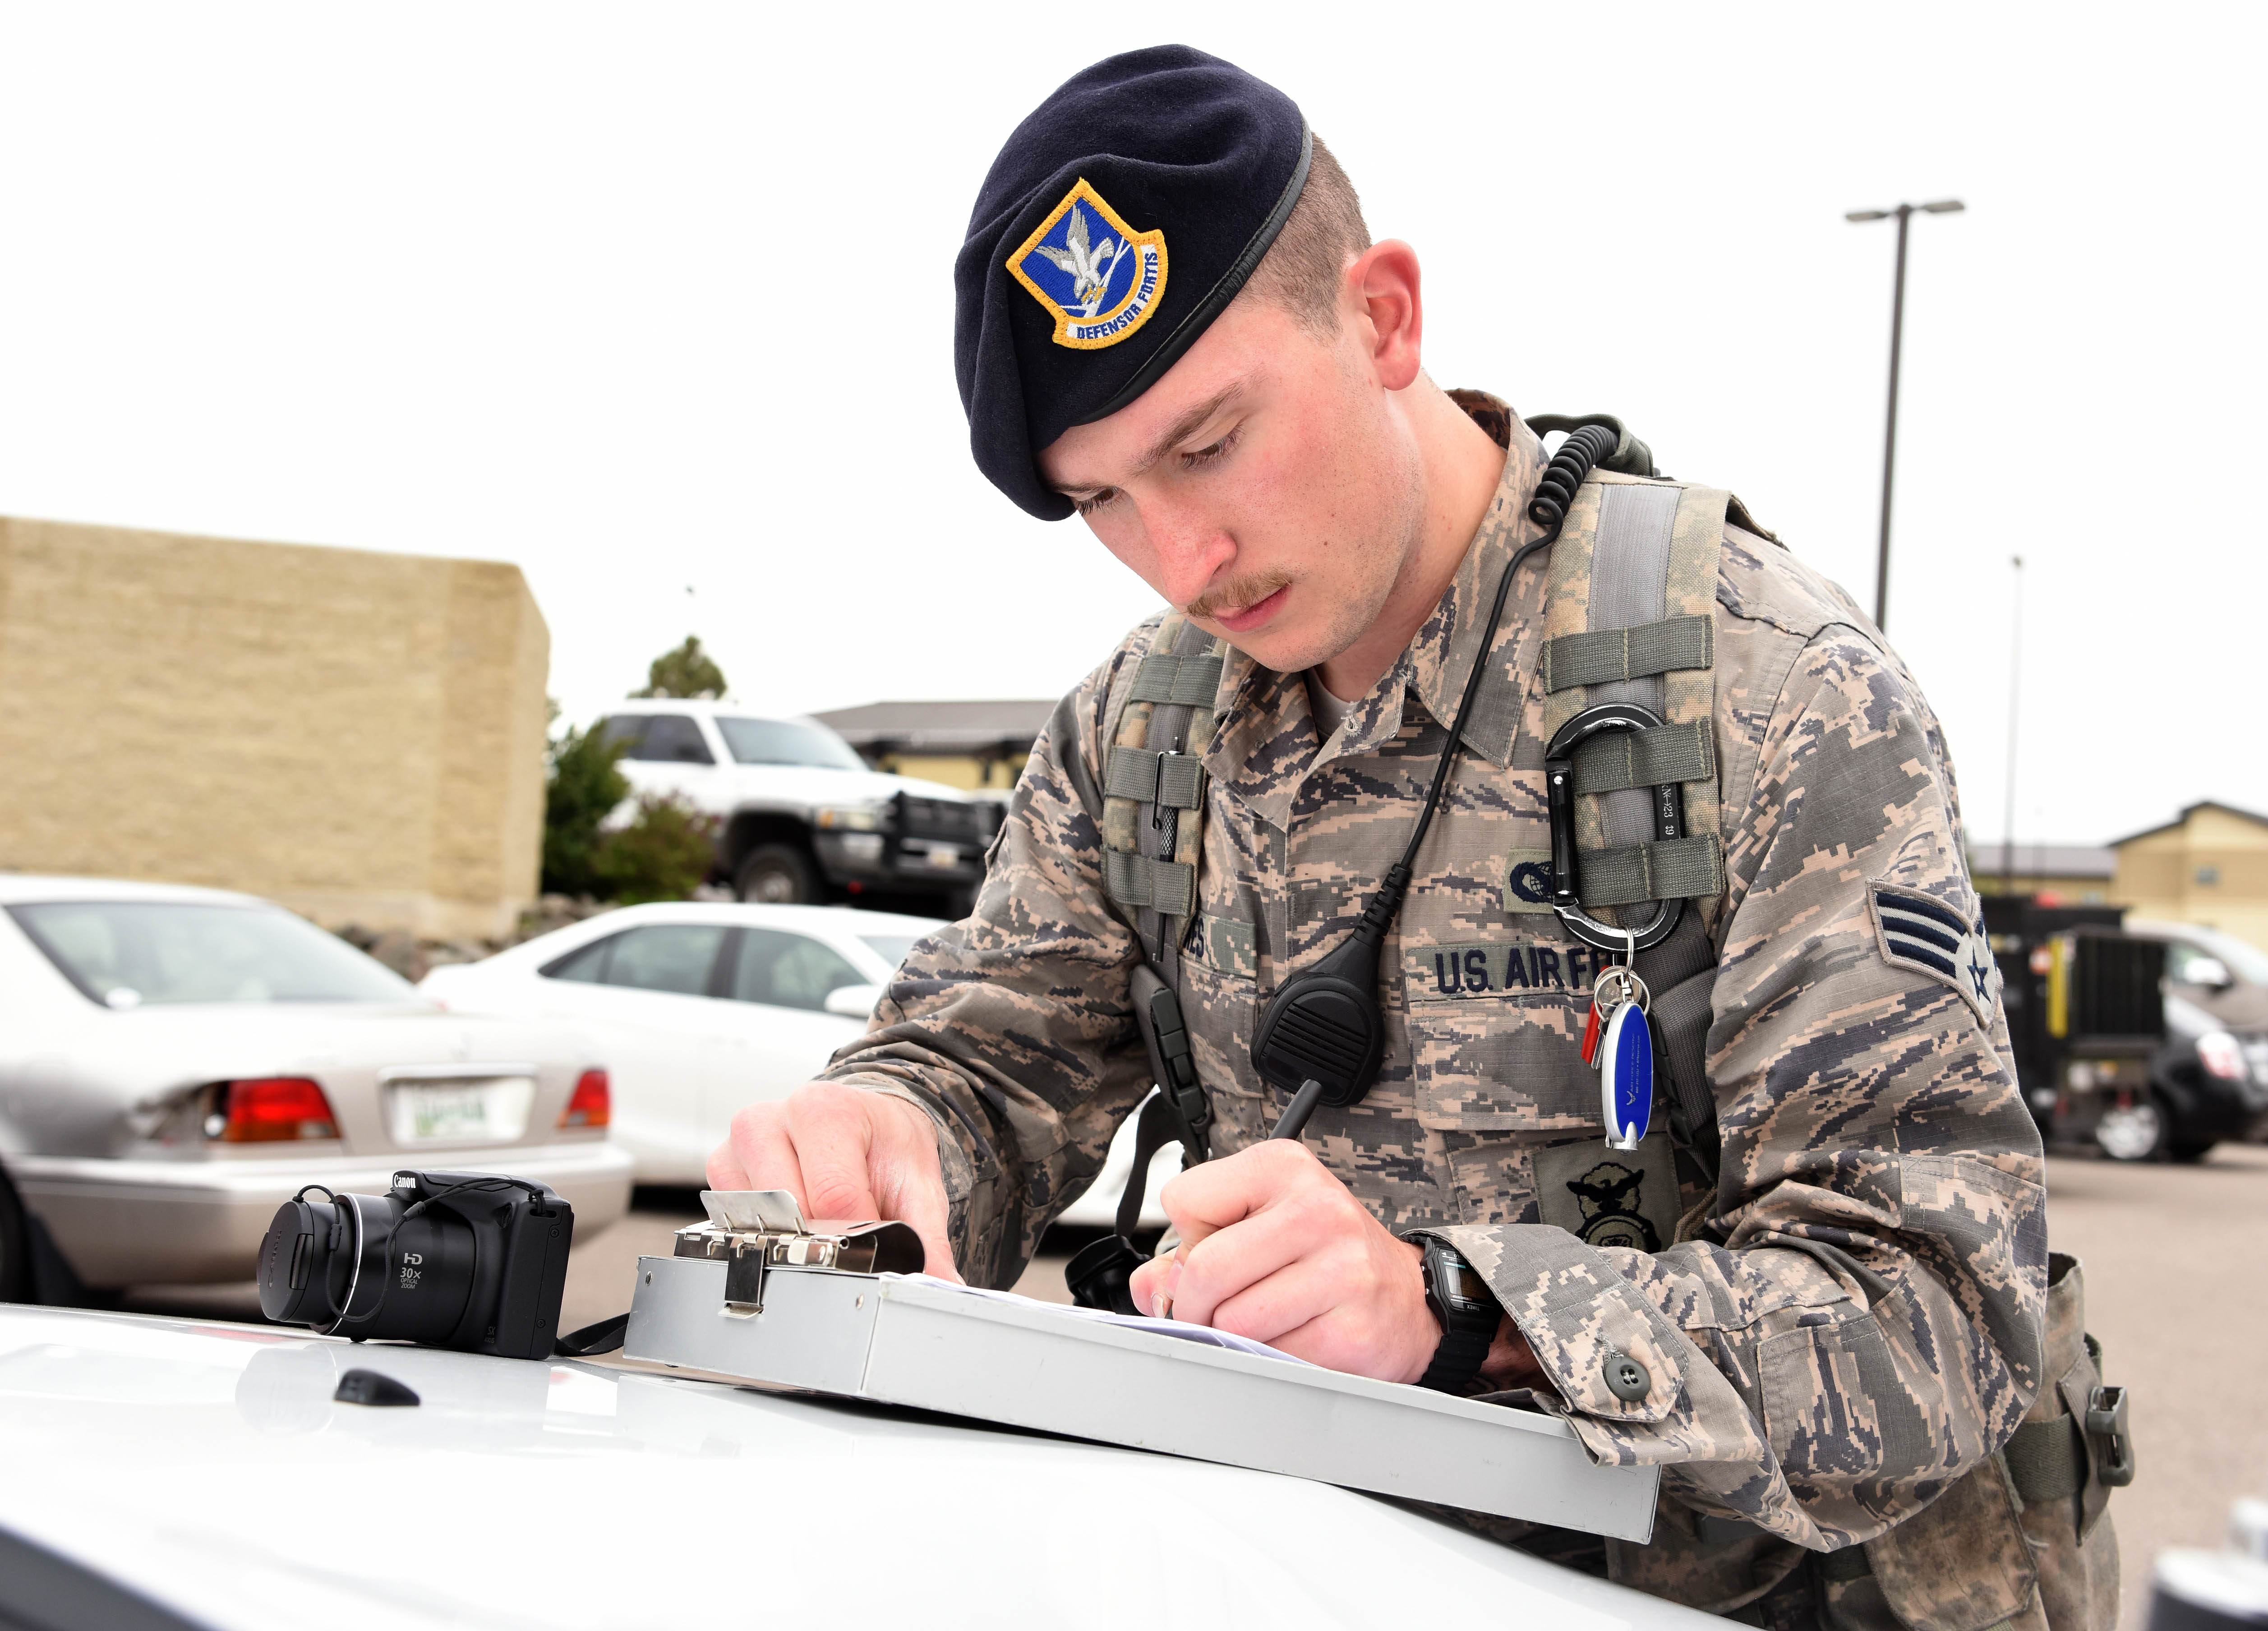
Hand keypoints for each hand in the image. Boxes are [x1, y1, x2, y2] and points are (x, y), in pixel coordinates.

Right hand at [706, 1084, 960, 1282]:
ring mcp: (740, 1144)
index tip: (875, 1254)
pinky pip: (736, 1222)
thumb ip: (927, 1239)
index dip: (857, 1237)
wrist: (866, 1121)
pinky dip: (766, 1232)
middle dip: (824, 1239)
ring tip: (824, 1222)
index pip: (833, 1196)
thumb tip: (939, 1287)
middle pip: (791, 1214)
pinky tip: (794, 1219)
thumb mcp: (918, 1185)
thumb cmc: (886, 1148)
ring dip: (793, 1237)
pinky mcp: (722, 1168)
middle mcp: (772, 1119)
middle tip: (850, 1241)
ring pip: (758, 1223)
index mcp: (825, 1110)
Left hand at [1127, 1139, 1437, 1381]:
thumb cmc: (1326, 1254)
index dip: (1184, 1239)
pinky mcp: (1352, 1331)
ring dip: (1232, 1336)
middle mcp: (1318, 1210)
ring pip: (1233, 1322)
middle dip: (1193, 1304)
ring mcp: (1342, 1270)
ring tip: (1262, 1322)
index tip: (1207, 1254)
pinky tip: (1295, 1338)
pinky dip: (1270, 1359)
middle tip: (1211, 1311)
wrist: (1409, 1297)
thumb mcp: (1259, 1222)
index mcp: (1284, 1167)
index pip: (1183, 1199)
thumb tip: (1150, 1289)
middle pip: (1205, 1269)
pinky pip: (1272, 1358)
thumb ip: (1190, 1248)